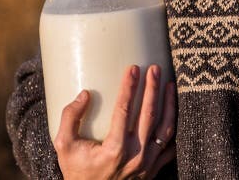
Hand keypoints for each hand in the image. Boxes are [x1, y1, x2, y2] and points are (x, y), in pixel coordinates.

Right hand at [53, 65, 176, 178]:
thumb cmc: (78, 171)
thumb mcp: (64, 146)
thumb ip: (70, 118)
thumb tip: (84, 94)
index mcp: (113, 149)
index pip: (124, 110)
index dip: (129, 87)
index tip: (133, 69)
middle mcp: (134, 156)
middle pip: (149, 114)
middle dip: (152, 88)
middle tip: (154, 69)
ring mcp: (147, 164)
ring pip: (165, 128)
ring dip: (169, 104)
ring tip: (169, 84)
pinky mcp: (154, 169)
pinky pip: (170, 145)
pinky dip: (174, 127)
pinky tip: (173, 111)